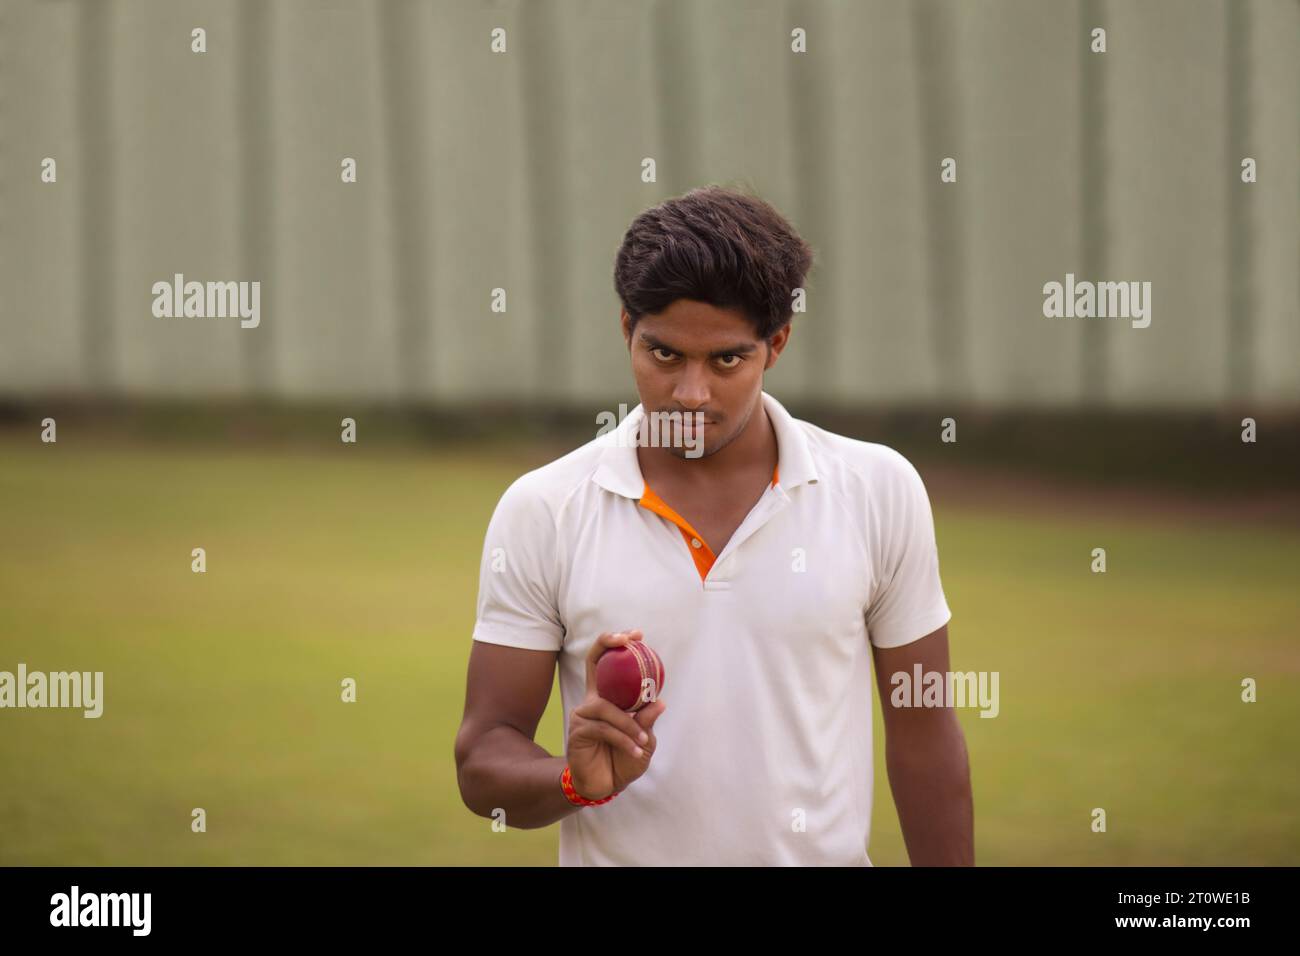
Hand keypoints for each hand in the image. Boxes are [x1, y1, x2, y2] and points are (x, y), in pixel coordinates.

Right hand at [566, 630, 666, 800]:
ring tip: (644, 741)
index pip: (607, 663)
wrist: (605, 786)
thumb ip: (647, 721)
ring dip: (630, 724)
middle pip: (593, 662)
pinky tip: (635, 750)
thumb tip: (660, 702)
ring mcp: (583, 714)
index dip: (616, 645)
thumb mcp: (644, 740)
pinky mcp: (579, 731)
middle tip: (628, 640)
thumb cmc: (625, 759)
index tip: (636, 635)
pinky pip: (605, 729)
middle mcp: (593, 700)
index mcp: (609, 697)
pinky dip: (624, 739)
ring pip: (608, 707)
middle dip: (607, 644)